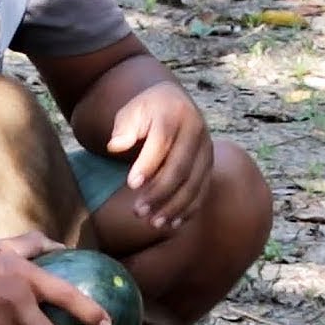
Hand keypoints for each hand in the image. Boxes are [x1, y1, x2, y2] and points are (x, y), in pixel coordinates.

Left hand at [106, 81, 212, 230]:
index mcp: (175, 114)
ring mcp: (206, 150)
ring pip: (194, 183)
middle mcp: (196, 131)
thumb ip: (123, 128)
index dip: (148, 164)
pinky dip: (189, 208)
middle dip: (160, 192)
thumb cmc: (146, 111)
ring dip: (174, 206)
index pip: (162, 142)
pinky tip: (172, 223)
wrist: (173, 102)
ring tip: (153, 223)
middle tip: (138, 212)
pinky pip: (203, 190)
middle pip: (180, 167)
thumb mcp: (131, 111)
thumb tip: (115, 145)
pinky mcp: (209, 165)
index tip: (131, 185)